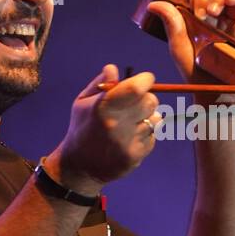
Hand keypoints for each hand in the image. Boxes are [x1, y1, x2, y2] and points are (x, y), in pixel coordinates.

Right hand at [48, 64, 161, 190]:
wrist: (79, 166)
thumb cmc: (82, 127)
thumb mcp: (82, 102)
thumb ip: (100, 84)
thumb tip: (113, 69)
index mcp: (103, 107)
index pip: (136, 88)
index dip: (145, 80)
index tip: (145, 80)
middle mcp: (117, 125)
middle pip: (151, 101)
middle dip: (147, 98)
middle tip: (136, 102)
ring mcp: (128, 142)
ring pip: (155, 119)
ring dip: (147, 117)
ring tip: (131, 122)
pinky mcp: (135, 156)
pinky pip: (153, 136)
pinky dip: (145, 134)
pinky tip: (130, 138)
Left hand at [145, 0, 234, 81]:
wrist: (214, 94)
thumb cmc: (194, 73)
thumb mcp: (179, 48)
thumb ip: (171, 24)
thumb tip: (154, 4)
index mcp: (198, 19)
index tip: (199, 15)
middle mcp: (216, 19)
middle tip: (210, 13)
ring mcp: (233, 26)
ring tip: (228, 2)